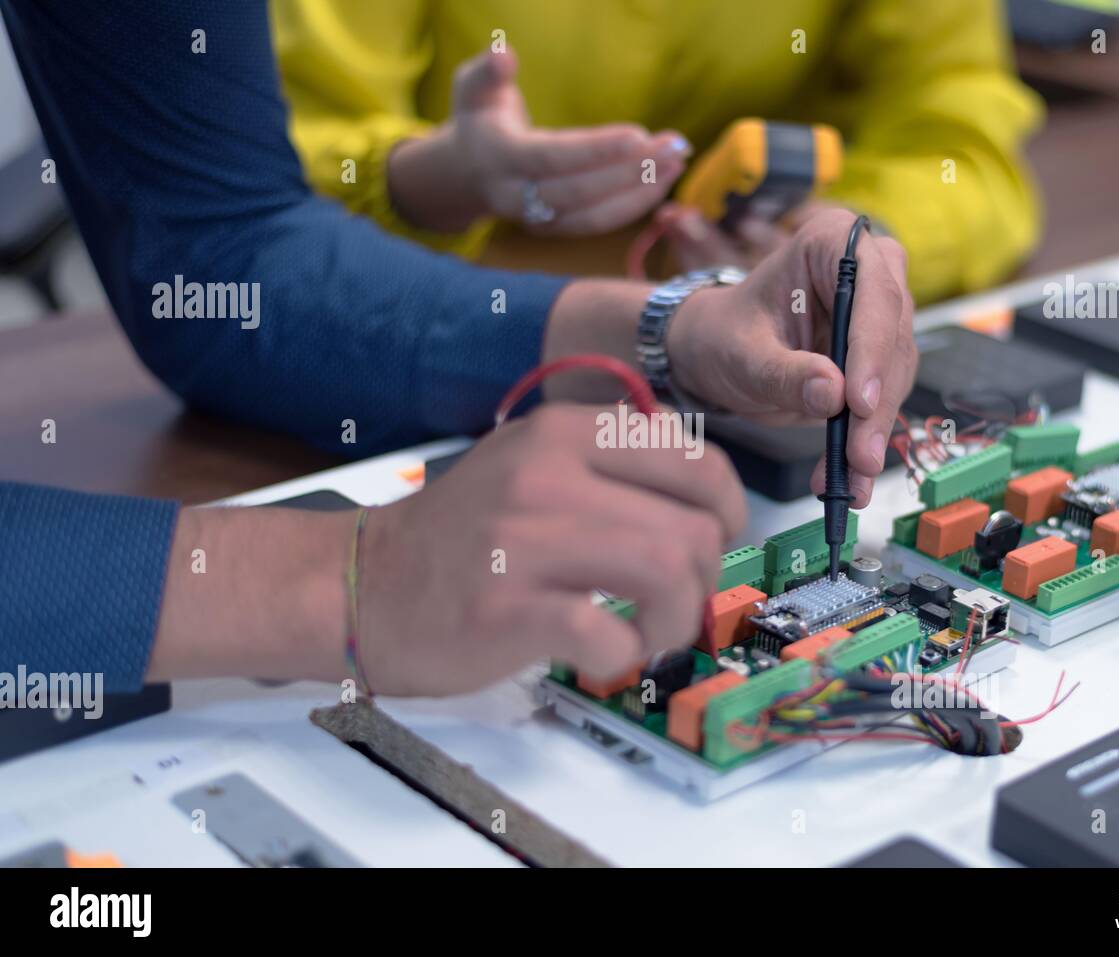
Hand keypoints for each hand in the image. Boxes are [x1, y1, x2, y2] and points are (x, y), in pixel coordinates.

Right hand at [358, 403, 746, 695]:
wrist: (363, 584)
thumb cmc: (463, 536)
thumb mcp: (533, 462)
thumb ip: (612, 464)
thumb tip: (705, 499)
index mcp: (563, 433)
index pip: (699, 460)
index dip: (726, 513)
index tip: (708, 544)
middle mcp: (546, 474)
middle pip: (694, 527)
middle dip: (702, 582)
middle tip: (670, 604)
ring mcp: (522, 540)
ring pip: (666, 572)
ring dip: (672, 620)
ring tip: (642, 633)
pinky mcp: (503, 608)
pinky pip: (607, 634)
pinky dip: (621, 655)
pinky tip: (599, 653)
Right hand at [389, 46, 689, 235]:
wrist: (464, 172)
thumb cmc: (479, 117)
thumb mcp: (472, 87)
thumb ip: (488, 71)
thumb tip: (504, 53)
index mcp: (499, 157)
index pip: (553, 157)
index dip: (596, 150)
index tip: (639, 135)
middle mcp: (516, 196)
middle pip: (580, 191)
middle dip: (630, 171)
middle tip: (674, 146)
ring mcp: (536, 218)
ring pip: (593, 215)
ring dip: (640, 192)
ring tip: (677, 162)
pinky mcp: (556, 228)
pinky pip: (598, 224)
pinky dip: (633, 206)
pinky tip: (663, 181)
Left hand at [666, 208, 916, 507]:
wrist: (720, 352)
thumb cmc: (725, 335)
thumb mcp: (742, 354)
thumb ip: (783, 372)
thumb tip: (831, 394)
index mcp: (832, 241)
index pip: (871, 291)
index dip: (871, 348)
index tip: (859, 401)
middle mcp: (870, 269)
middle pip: (891, 337)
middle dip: (876, 403)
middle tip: (859, 454)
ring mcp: (880, 314)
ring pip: (896, 375)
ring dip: (874, 431)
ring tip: (850, 477)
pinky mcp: (881, 356)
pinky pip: (886, 400)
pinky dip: (868, 440)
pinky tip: (851, 478)